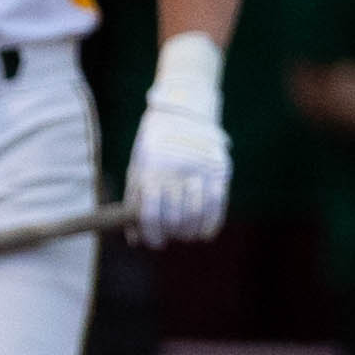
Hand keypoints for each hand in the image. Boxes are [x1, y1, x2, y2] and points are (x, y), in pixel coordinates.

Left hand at [125, 100, 233, 245]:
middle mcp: (176, 168)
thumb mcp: (137, 166)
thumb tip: (135, 239)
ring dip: (190, 232)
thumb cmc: (154, 144)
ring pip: (197, 216)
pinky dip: (211, 224)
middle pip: (175, 219)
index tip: (155, 242)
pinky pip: (217, 206)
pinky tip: (204, 232)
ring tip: (186, 233)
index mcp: (151, 168)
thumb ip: (135, 202)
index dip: (153, 235)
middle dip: (172, 234)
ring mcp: (200, 168)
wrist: (184, 112)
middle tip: (171, 235)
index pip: (151, 215)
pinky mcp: (220, 169)